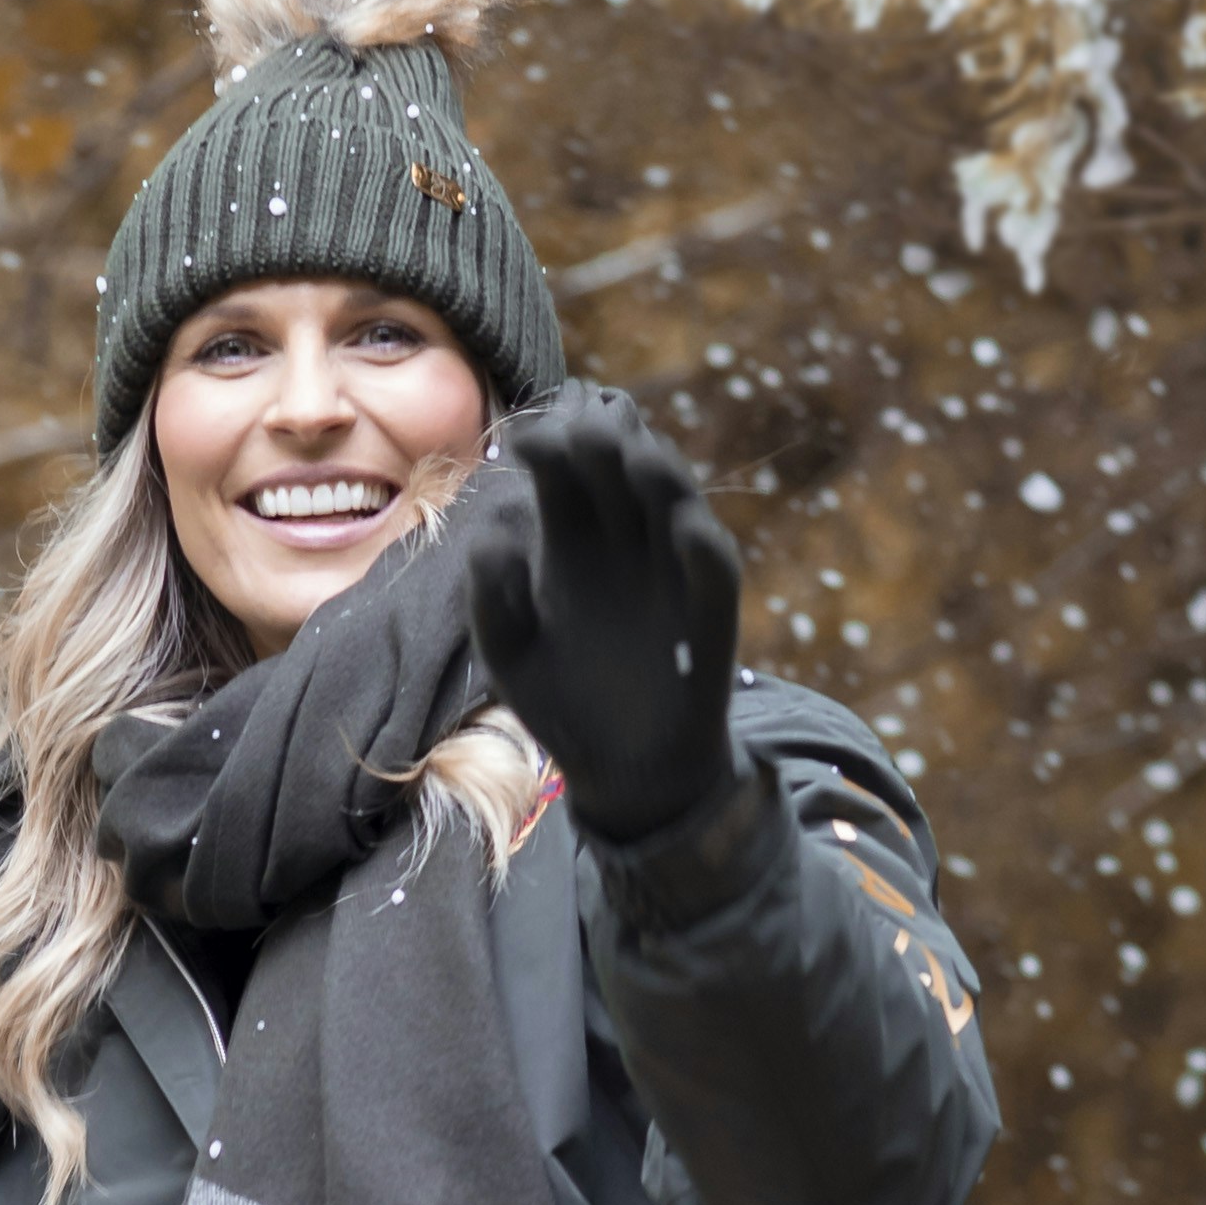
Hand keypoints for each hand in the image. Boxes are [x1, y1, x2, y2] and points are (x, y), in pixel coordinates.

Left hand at [465, 386, 740, 843]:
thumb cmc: (561, 701)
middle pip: (621, 466)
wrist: (623, 771)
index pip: (564, 465)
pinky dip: (702, 548)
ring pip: (673, 501)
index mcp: (571, 537)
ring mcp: (672, 570)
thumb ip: (491, 594)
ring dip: (657, 473)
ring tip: (631, 456)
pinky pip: (715, 571)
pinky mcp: (711, 613)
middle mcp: (625, 539)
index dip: (548, 442)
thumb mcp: (508, 652)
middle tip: (580, 433)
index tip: (523, 442)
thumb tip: (490, 531)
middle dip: (603, 441)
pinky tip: (684, 530)